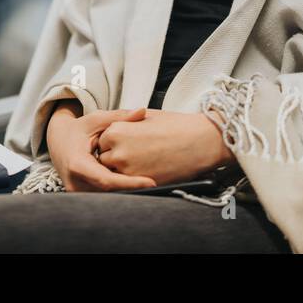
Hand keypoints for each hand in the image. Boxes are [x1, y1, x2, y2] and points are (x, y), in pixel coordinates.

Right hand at [45, 103, 157, 191]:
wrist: (57, 140)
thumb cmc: (78, 128)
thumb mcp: (97, 119)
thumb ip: (119, 117)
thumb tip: (143, 111)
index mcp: (78, 165)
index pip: (108, 181)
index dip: (130, 183)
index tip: (151, 183)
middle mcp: (76, 184)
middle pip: (110, 192)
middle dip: (133, 189)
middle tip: (160, 183)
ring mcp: (78, 192)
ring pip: (108, 196)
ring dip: (128, 191)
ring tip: (150, 184)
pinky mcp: (82, 195)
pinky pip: (104, 195)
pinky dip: (120, 190)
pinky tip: (137, 184)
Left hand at [95, 108, 234, 186]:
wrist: (198, 141)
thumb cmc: (175, 127)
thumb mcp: (146, 117)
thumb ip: (126, 123)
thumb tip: (116, 129)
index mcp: (117, 130)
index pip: (103, 141)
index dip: (114, 143)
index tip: (125, 143)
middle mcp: (118, 150)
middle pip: (105, 158)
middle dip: (115, 158)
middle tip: (134, 154)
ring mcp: (127, 169)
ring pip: (114, 174)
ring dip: (123, 171)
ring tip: (142, 162)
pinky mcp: (140, 183)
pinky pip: (128, 185)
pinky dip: (134, 180)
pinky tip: (149, 169)